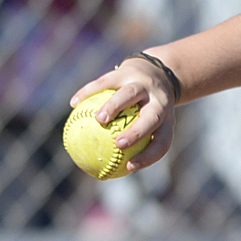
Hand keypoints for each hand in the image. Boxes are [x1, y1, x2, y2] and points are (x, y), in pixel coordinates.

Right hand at [68, 57, 176, 173]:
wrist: (155, 72)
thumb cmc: (148, 108)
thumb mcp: (151, 124)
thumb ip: (134, 144)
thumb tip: (108, 168)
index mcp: (167, 120)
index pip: (163, 142)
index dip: (149, 156)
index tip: (130, 167)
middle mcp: (159, 102)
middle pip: (151, 118)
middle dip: (137, 131)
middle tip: (119, 144)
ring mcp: (143, 85)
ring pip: (129, 94)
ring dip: (114, 107)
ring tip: (99, 120)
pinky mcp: (125, 72)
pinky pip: (105, 82)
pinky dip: (88, 92)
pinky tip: (73, 104)